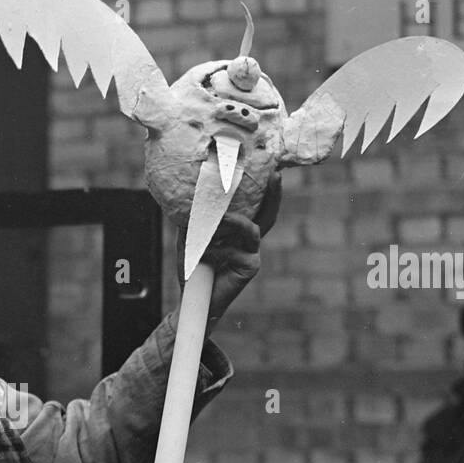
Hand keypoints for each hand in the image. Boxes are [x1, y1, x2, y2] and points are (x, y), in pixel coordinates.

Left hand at [178, 172, 282, 333]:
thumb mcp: (191, 235)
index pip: (255, 205)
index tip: (266, 165)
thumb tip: (188, 190)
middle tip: (276, 173)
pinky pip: (239, 249)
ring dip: (234, 220)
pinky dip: (222, 243)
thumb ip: (196, 216)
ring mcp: (253, 253)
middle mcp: (250, 239)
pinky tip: (207, 249)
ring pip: (252, 229)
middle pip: (268, 213)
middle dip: (274, 193)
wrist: (194, 297)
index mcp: (239, 230)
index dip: (263, 187)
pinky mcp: (251, 266)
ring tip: (219, 215)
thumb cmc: (194, 266)